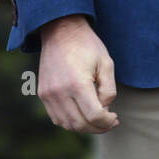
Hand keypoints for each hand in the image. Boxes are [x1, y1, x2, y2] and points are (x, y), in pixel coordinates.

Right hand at [38, 14, 118, 133]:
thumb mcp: (106, 64)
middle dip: (98, 128)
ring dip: (84, 127)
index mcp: (78, 84)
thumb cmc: (87, 46)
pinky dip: (70, 122)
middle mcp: (60, 92)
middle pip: (80, 124)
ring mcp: (48, 94)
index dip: (107, 122)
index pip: (94, 116)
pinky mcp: (43, 94)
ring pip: (67, 124)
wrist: (61, 31)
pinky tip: (82, 115)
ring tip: (96, 120)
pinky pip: (56, 117)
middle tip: (109, 122)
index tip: (115, 119)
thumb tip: (104, 110)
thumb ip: (108, 90)